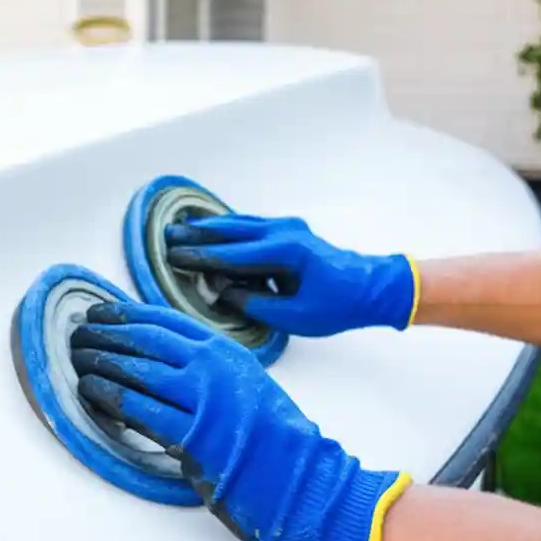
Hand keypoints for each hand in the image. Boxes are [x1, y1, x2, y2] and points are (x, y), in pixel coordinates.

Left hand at [71, 301, 410, 540]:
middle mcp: (212, 367)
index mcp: (225, 349)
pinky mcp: (191, 435)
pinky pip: (137, 409)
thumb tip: (155, 354)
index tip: (100, 312)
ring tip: (77, 360)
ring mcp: (201, 399)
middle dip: (106, 334)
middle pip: (144, 339)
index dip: (125, 313)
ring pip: (135, 370)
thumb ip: (206, 364)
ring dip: (100, 363)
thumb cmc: (272, 436)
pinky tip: (90, 391)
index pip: (164, 319)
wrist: (300, 478)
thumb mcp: (244, 381)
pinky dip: (108, 398)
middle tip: (78, 333)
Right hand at [165, 215, 418, 336]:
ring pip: (239, 224)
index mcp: (286, 252)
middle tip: (168, 236)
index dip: (201, 256)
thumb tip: (223, 292)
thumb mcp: (295, 316)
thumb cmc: (338, 304)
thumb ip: (255, 305)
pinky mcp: (288, 231)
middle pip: (231, 231)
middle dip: (197, 234)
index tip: (175, 257)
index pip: (233, 254)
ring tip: (181, 229)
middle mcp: (284, 232)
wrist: (372, 287)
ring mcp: (286, 228)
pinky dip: (227, 228)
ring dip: (210, 227)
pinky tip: (210, 229)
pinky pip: (250, 226)